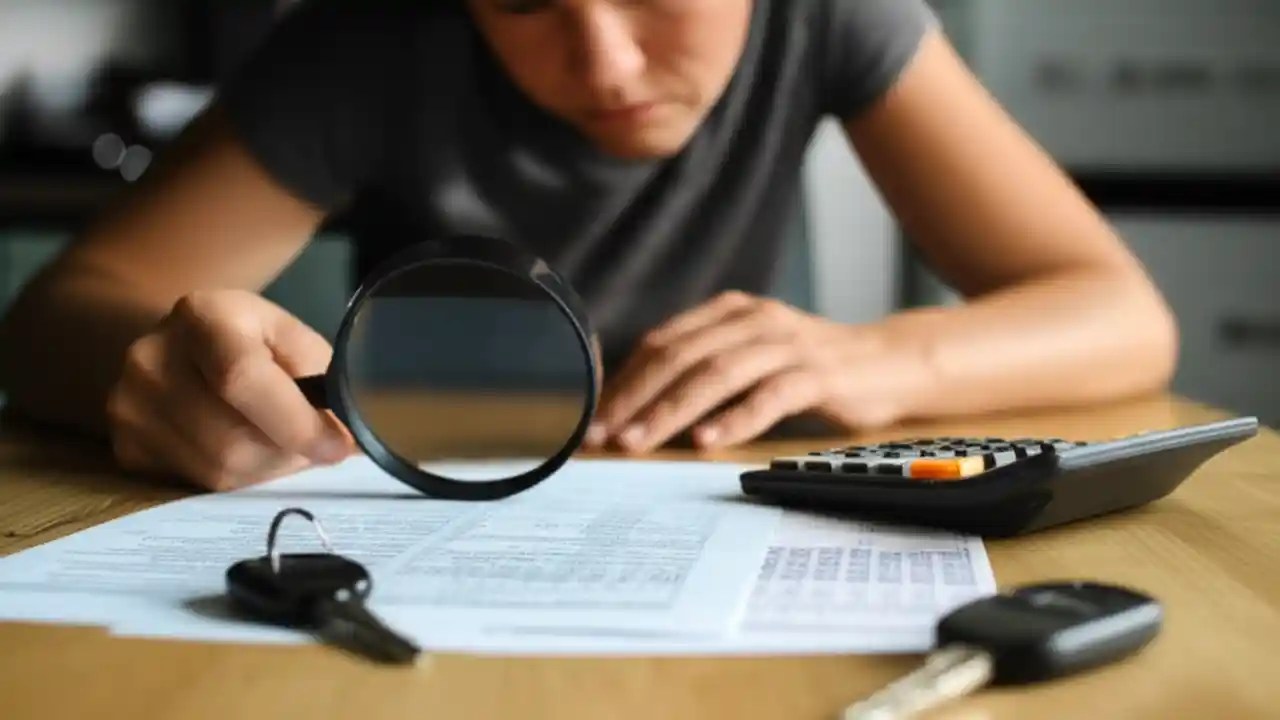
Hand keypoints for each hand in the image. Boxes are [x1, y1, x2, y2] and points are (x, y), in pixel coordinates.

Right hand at [107, 290, 353, 490]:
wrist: (173, 343)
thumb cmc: (249, 340)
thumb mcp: (290, 338)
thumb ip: (323, 380)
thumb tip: (351, 440)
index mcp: (202, 316)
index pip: (241, 378)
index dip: (295, 422)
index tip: (336, 447)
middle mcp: (151, 359)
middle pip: (231, 440)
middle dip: (288, 455)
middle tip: (312, 446)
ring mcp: (128, 407)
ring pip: (216, 472)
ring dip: (265, 471)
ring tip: (278, 444)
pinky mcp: (125, 447)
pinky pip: (195, 485)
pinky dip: (234, 479)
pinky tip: (243, 450)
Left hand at [586, 291, 926, 451]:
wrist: (888, 363)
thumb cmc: (809, 368)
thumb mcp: (752, 356)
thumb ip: (706, 366)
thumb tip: (640, 404)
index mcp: (731, 312)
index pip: (664, 343)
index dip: (625, 380)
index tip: (596, 417)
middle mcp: (754, 321)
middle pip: (681, 357)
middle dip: (636, 398)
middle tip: (604, 435)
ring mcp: (786, 346)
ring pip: (716, 375)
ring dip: (672, 411)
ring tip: (640, 442)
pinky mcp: (816, 375)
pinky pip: (768, 397)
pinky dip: (733, 419)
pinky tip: (706, 442)